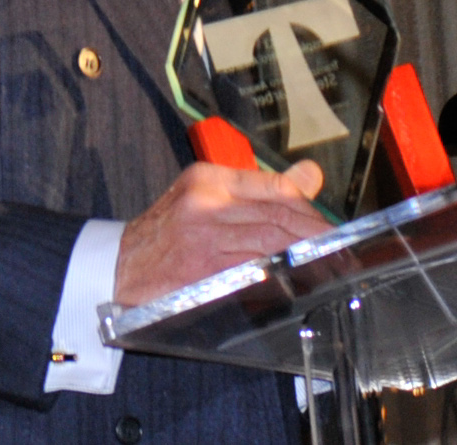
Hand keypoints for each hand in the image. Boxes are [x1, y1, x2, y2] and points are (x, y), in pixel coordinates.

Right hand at [113, 159, 327, 308]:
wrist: (117, 267)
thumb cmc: (166, 234)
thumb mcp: (208, 197)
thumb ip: (260, 188)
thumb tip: (310, 175)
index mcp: (209, 179)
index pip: (275, 187)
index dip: (310, 209)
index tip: (332, 227)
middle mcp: (206, 200)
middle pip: (277, 214)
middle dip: (313, 235)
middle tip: (339, 251)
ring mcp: (201, 234)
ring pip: (268, 241)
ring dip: (302, 255)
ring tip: (326, 266)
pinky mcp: (199, 268)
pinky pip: (249, 269)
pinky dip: (276, 274)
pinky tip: (294, 280)